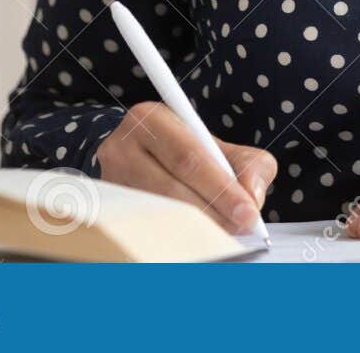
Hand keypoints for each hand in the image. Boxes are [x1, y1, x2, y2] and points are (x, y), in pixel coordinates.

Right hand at [94, 101, 276, 233]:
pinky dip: (176, 238)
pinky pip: (144, 229)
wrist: (140, 157)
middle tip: (240, 227)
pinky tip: (197, 240)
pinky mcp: (108, 208)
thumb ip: (249, 164)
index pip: (189, 157)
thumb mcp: (220, 146)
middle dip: (212, 212)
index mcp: (152, 119)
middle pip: (170, 188)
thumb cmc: (187, 152)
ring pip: (156, 212)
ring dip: (195, 229)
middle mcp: (122, 147)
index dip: (220, 187)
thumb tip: (251, 196)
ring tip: (223, 235)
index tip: (247, 211)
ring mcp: (110, 180)